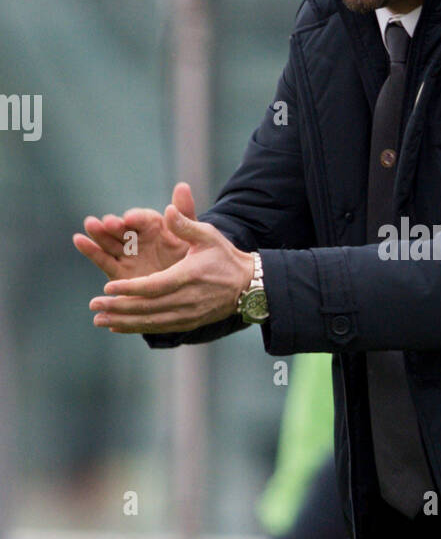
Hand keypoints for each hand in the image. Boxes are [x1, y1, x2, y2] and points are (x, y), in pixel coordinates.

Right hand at [74, 182, 197, 281]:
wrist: (188, 286)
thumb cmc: (192, 257)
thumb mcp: (195, 236)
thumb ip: (185, 214)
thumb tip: (182, 186)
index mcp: (154, 226)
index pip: (142, 219)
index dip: (136, 218)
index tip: (130, 219)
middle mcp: (137, 237)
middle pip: (121, 229)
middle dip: (114, 225)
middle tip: (107, 223)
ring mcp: (126, 254)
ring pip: (109, 242)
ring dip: (98, 233)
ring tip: (89, 225)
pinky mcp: (119, 272)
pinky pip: (103, 260)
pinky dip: (90, 251)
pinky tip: (79, 240)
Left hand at [85, 191, 254, 334]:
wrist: (248, 286)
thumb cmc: (225, 256)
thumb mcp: (208, 235)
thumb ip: (185, 224)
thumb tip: (168, 209)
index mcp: (189, 275)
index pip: (154, 286)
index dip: (130, 289)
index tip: (107, 288)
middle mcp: (187, 299)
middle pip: (148, 307)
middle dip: (119, 307)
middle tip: (94, 305)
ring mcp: (188, 314)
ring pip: (151, 321)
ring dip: (124, 322)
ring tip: (100, 320)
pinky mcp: (189, 323)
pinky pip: (159, 328)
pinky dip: (137, 328)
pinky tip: (118, 327)